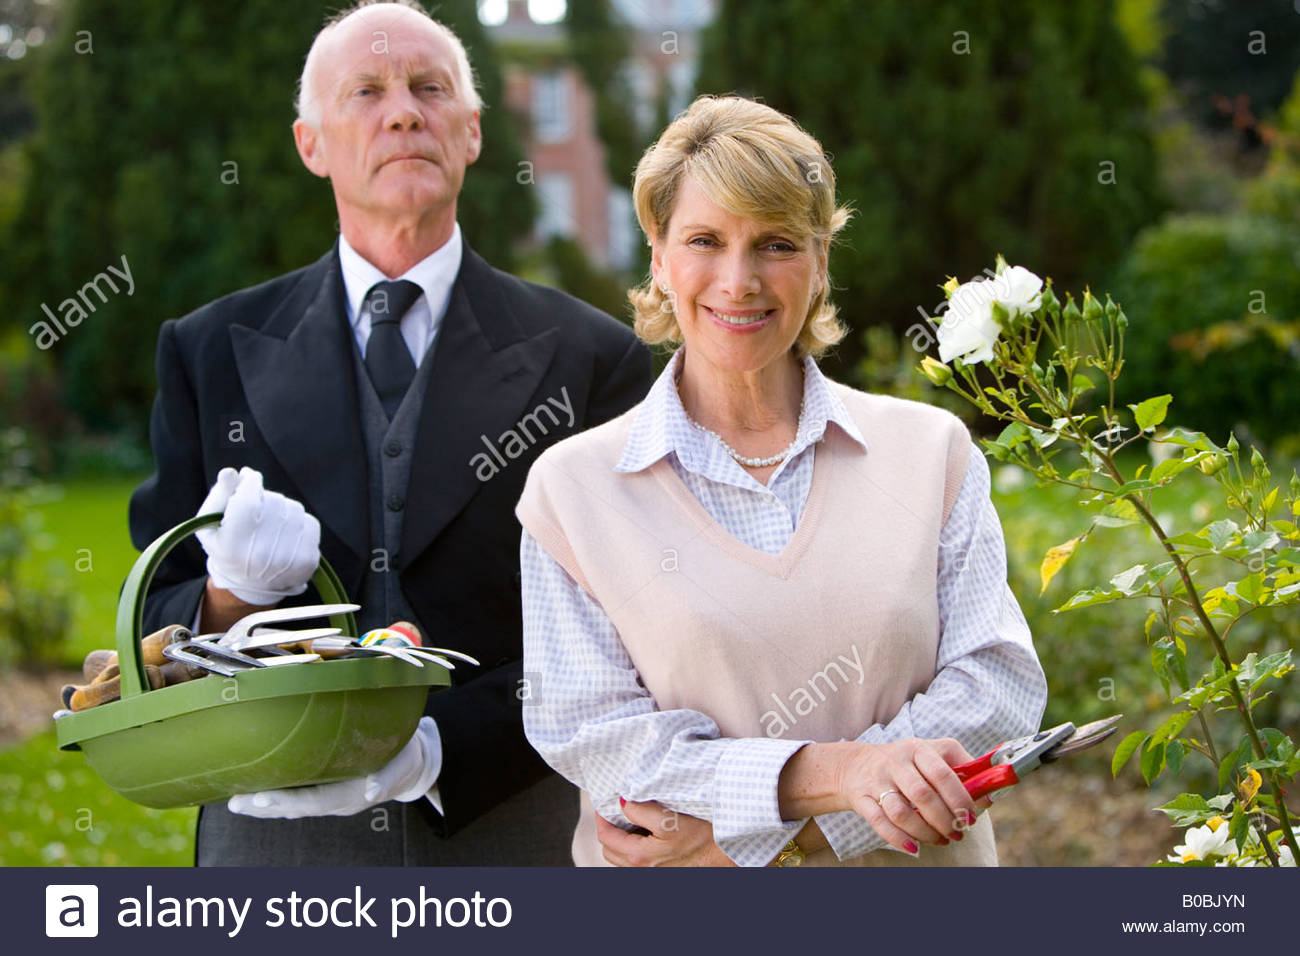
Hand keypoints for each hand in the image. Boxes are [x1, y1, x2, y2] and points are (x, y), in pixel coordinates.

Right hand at [195, 466, 319, 606]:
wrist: (252, 585)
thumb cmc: (227, 548)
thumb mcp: (210, 524)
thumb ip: (219, 495)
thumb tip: (231, 472)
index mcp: (233, 543)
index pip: (248, 497)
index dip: (250, 482)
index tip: (249, 480)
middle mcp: (262, 552)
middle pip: (273, 500)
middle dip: (265, 497)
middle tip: (256, 511)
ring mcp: (288, 557)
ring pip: (293, 508)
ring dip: (283, 509)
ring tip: (270, 525)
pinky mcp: (308, 559)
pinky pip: (310, 522)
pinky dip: (299, 522)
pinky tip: (286, 534)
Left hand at [227, 717, 440, 817]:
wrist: (413, 766)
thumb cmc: (405, 758)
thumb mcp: (401, 763)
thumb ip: (386, 776)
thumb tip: (373, 791)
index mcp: (352, 794)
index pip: (313, 801)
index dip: (286, 800)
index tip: (260, 796)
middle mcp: (338, 803)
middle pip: (295, 809)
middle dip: (264, 807)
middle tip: (235, 802)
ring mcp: (332, 800)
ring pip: (292, 808)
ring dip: (263, 807)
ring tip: (235, 802)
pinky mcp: (328, 793)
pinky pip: (297, 801)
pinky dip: (275, 800)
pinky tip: (256, 795)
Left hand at [596, 799, 736, 866]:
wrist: (729, 854)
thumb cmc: (705, 837)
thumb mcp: (670, 819)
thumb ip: (641, 810)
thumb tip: (622, 802)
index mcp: (639, 856)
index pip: (606, 837)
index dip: (602, 816)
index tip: (604, 802)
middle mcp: (643, 870)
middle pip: (611, 850)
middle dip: (609, 829)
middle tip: (615, 809)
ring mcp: (653, 873)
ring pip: (623, 857)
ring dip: (621, 839)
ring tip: (631, 820)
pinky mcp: (663, 871)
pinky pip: (638, 862)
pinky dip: (635, 847)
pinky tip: (649, 833)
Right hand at [838, 738, 982, 855]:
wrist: (854, 764)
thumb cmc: (904, 764)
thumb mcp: (930, 755)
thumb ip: (960, 769)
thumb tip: (989, 796)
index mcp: (918, 749)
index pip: (943, 774)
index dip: (960, 799)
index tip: (971, 817)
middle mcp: (896, 762)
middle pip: (923, 796)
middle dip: (945, 821)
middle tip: (957, 833)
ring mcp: (876, 780)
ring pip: (901, 812)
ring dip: (925, 832)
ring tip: (940, 840)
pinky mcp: (861, 798)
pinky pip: (880, 822)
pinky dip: (898, 839)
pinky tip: (913, 848)